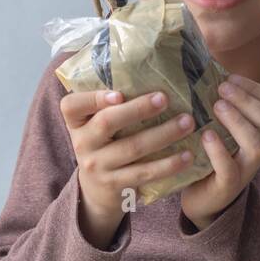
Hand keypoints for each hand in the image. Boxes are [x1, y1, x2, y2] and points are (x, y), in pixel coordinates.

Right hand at [60, 86, 196, 241]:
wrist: (96, 191)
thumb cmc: (103, 144)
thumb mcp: (94, 124)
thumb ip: (108, 103)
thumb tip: (146, 69)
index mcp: (76, 122)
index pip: (72, 106)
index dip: (94, 98)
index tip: (119, 94)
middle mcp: (82, 143)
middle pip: (107, 122)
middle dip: (138, 109)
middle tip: (165, 98)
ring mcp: (97, 166)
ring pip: (133, 148)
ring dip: (163, 134)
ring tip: (187, 123)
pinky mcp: (115, 185)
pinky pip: (145, 173)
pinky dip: (168, 164)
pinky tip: (187, 155)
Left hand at [179, 75, 259, 229]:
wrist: (200, 196)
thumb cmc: (209, 151)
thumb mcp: (219, 122)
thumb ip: (219, 97)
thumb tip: (202, 59)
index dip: (255, 88)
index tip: (230, 77)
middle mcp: (259, 147)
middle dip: (248, 100)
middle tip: (222, 88)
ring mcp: (246, 168)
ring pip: (256, 144)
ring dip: (237, 121)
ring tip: (217, 106)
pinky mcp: (228, 186)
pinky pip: (230, 169)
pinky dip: (219, 150)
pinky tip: (206, 134)